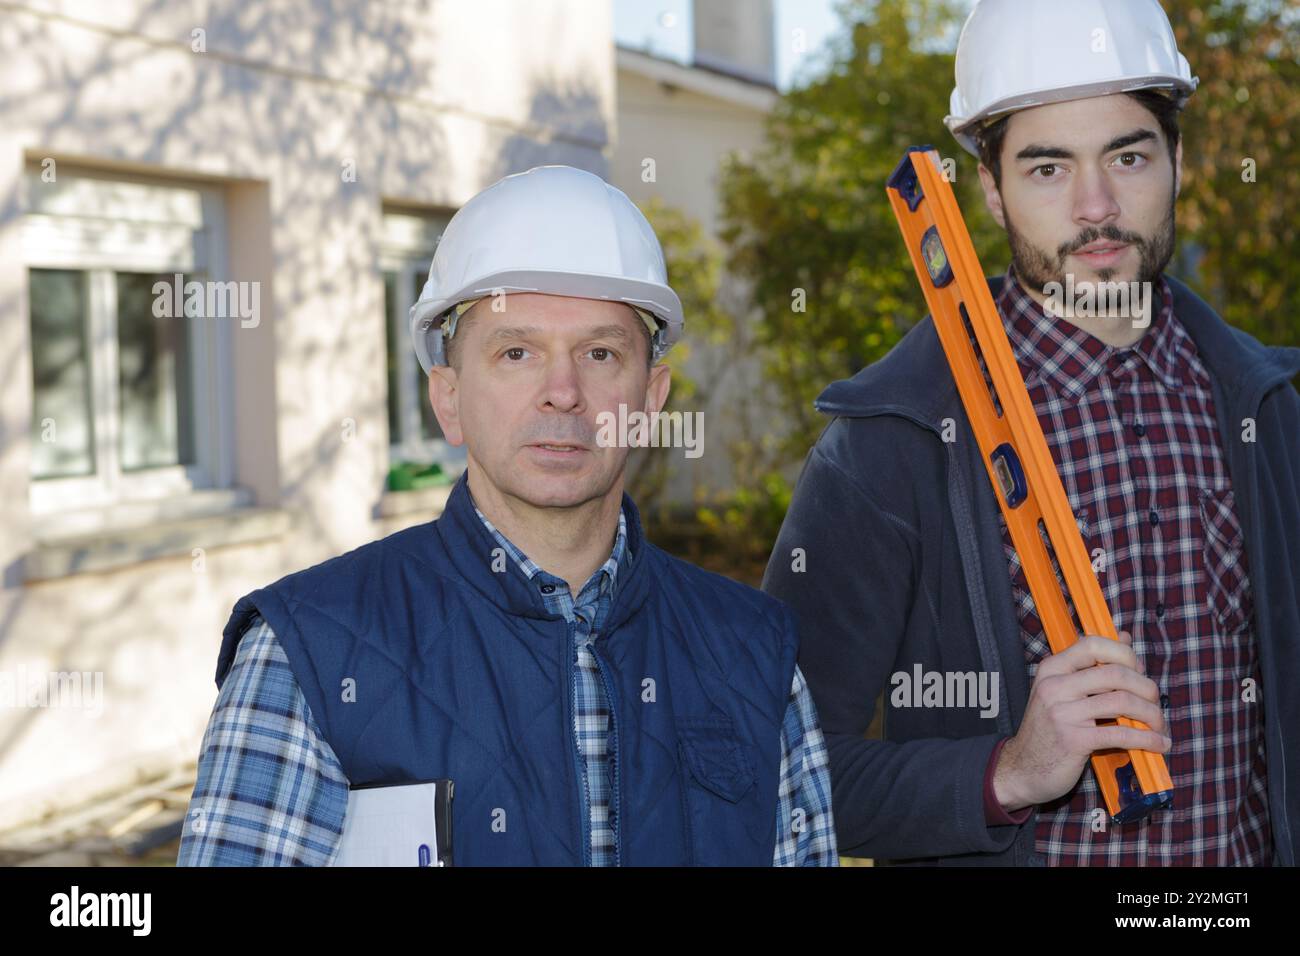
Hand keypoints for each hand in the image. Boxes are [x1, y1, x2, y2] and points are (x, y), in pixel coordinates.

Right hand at [993, 631, 1170, 811]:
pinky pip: (1121, 734)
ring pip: (1122, 701)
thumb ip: (1092, 666)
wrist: (1021, 769)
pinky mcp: (1074, 740)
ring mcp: (1062, 713)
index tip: (1138, 671)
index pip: (1093, 644)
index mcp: (1051, 669)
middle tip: (1155, 704)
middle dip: (1146, 688)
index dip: (1124, 653)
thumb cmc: (1048, 730)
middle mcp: (1054, 686)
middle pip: (1115, 673)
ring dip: (1151, 715)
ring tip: (1158, 725)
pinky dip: (1148, 739)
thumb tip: (1124, 637)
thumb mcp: (1061, 691)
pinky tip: (1159, 744)